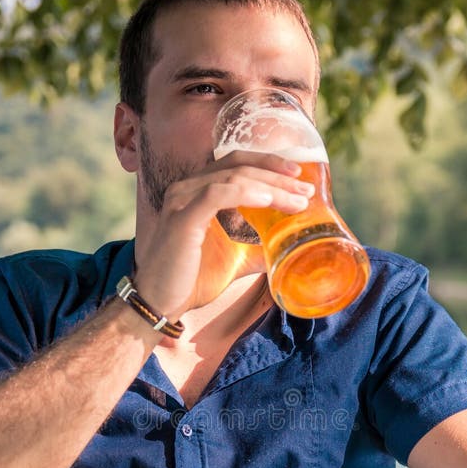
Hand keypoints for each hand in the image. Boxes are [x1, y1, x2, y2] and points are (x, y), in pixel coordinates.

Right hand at [134, 151, 314, 319]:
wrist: (159, 304)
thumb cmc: (190, 282)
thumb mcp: (234, 260)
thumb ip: (257, 249)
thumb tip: (288, 249)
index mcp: (196, 192)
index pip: (236, 164)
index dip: (268, 164)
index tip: (299, 178)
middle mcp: (186, 189)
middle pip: (238, 165)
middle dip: (277, 174)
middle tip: (307, 189)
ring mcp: (182, 200)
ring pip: (233, 178)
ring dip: (271, 186)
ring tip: (297, 201)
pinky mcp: (182, 218)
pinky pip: (218, 194)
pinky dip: (247, 193)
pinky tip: (269, 200)